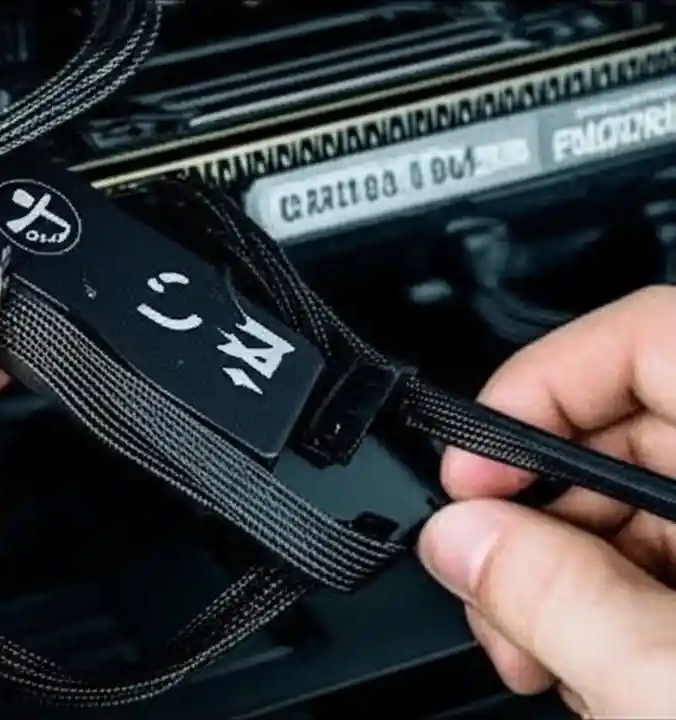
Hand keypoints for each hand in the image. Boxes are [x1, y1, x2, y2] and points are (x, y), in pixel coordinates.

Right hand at [416, 286, 675, 717]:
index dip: (538, 386)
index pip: (648, 336)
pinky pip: (672, 557)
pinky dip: (612, 602)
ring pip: (641, 503)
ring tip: (530, 650)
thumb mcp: (670, 681)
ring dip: (558, 573)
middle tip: (482, 579)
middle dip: (530, 511)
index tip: (473, 468)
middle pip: (626, 428)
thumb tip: (461, 535)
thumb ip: (550, 595)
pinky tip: (585, 662)